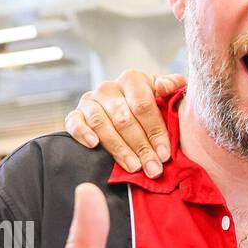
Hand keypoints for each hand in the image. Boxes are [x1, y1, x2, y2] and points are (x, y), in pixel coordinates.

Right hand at [64, 70, 186, 177]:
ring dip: (118, 147)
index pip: (143, 106)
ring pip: (101, 123)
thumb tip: (163, 87)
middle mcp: (108, 87)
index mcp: (132, 79)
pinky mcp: (76, 114)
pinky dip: (82, 133)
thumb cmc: (152, 104)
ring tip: (133, 166)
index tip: (165, 154)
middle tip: (152, 168)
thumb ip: (173, 86)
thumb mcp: (167, 93)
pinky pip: (74, 122)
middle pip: (124, 118)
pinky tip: (93, 145)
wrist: (127, 107)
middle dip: (141, 146)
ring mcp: (90, 100)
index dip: (155, 131)